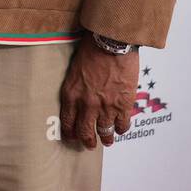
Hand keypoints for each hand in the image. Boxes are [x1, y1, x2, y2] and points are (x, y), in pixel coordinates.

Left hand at [59, 34, 137, 149]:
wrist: (110, 45)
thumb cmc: (91, 52)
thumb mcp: (74, 71)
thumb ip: (76, 88)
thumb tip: (79, 99)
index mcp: (71, 94)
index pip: (67, 121)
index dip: (70, 132)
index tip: (72, 137)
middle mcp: (87, 104)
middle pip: (85, 131)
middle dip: (87, 141)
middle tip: (89, 145)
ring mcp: (106, 107)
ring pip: (105, 131)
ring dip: (106, 138)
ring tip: (107, 141)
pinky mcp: (123, 105)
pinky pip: (123, 125)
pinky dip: (122, 129)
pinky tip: (121, 128)